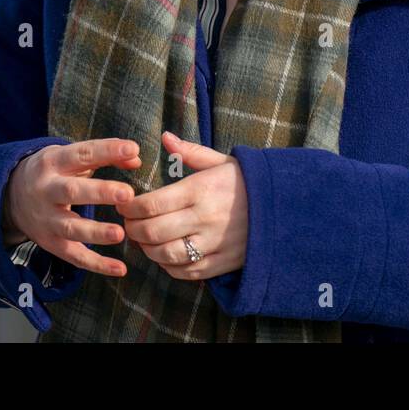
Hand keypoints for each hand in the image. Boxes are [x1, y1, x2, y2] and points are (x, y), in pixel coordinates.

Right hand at [3, 138, 140, 276]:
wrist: (11, 196)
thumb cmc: (53, 172)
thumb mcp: (70, 157)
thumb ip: (104, 155)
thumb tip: (136, 158)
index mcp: (54, 162)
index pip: (82, 154)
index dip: (107, 151)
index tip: (133, 148)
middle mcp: (47, 190)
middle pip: (73, 191)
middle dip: (100, 193)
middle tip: (127, 194)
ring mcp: (47, 219)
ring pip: (71, 228)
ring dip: (96, 232)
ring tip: (120, 233)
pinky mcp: (50, 243)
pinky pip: (74, 256)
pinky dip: (97, 264)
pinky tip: (120, 268)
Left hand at [116, 131, 247, 280]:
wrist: (286, 209)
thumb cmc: (247, 182)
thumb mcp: (222, 161)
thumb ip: (190, 151)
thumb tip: (165, 137)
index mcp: (201, 190)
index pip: (151, 204)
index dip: (129, 207)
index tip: (123, 204)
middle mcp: (204, 219)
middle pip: (152, 232)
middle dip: (132, 229)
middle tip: (127, 223)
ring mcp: (213, 244)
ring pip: (165, 255)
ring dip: (146, 249)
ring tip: (142, 239)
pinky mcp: (221, 264)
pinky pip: (185, 271)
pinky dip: (167, 266)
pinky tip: (163, 255)